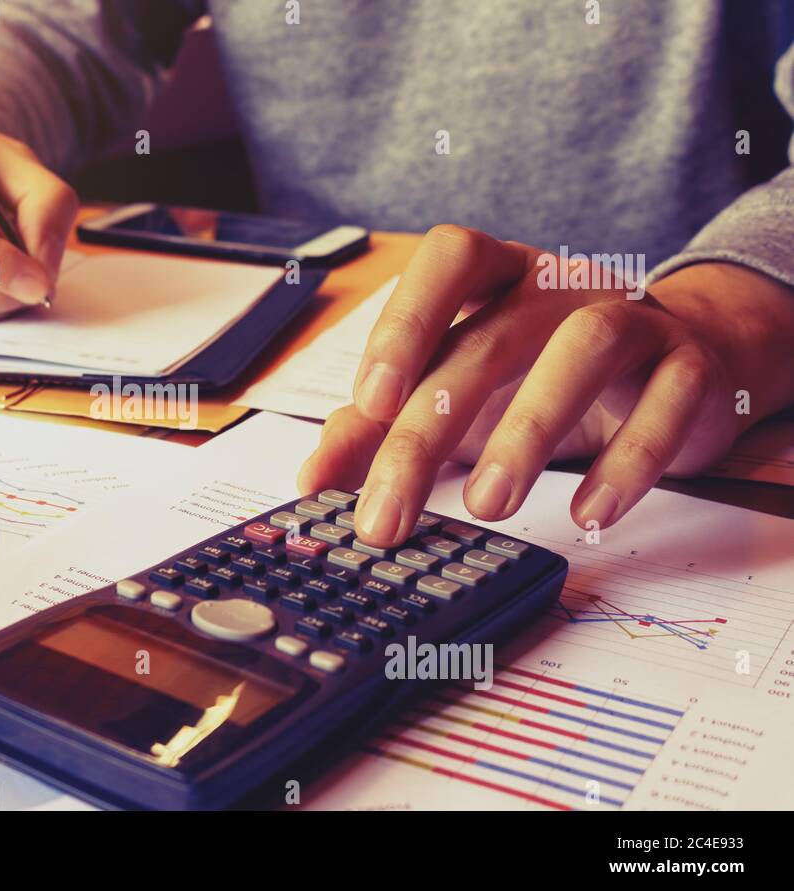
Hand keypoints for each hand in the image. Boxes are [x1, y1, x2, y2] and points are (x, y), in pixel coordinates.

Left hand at [298, 225, 793, 544]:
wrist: (680, 362)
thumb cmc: (541, 376)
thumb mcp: (456, 395)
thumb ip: (379, 428)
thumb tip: (312, 478)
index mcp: (498, 276)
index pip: (448, 263)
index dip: (405, 323)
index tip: (367, 401)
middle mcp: (560, 286)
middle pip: (489, 339)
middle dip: (430, 430)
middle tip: (388, 514)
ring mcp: (633, 317)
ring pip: (585, 348)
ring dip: (529, 429)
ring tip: (486, 505)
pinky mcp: (690, 366)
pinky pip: (667, 402)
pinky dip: (627, 459)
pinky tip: (589, 512)